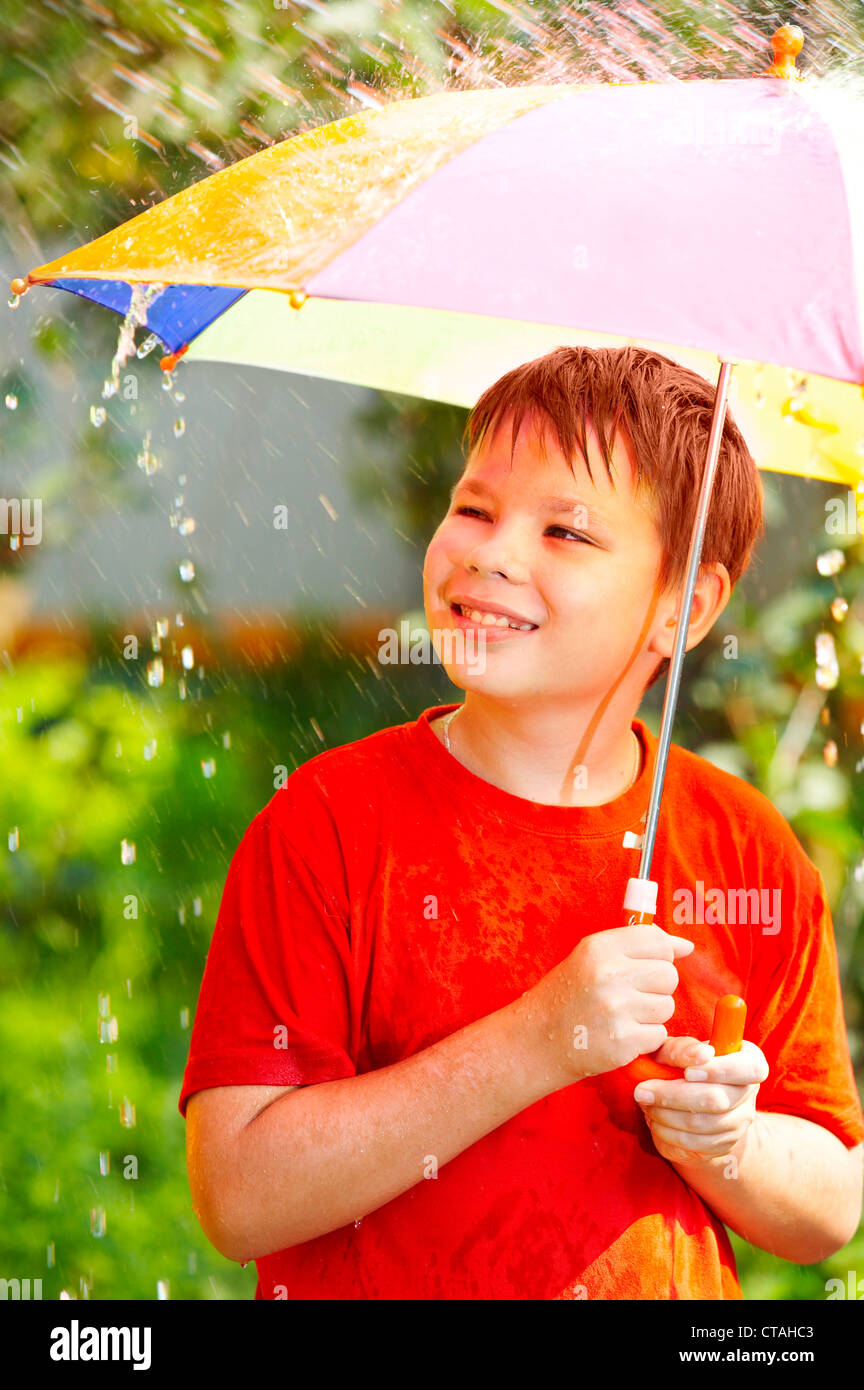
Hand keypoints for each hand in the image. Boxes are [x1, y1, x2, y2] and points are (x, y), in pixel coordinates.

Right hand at [520, 924, 695, 1090]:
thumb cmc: (568, 995)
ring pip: (667, 1006)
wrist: (536, 1040)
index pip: (657, 940)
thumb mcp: (590, 958)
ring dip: (651, 1014)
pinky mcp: (623, 1042)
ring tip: (622, 1016)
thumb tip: (686, 946)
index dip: (662, 954)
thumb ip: (636, 946)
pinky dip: (644, 1038)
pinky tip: (619, 1034)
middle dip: (656, 987)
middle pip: (668, 974)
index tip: (649, 964)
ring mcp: (616, 1009)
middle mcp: (609, 974)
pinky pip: (659, 1035)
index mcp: (600, 948)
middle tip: (630, 995)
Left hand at [633, 1035, 769, 1165]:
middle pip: (718, 1099)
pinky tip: (654, 1120)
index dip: (719, 1071)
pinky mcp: (724, 1145)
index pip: (750, 1068)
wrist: (686, 1102)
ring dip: (666, 1114)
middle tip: (643, 1090)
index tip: (688, 1072)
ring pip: (703, 1124)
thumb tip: (701, 1054)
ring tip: (645, 1103)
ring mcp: (739, 1122)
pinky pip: (695, 1143)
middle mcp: (748, 1093)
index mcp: (749, 1061)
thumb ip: (684, 1048)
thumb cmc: (680, 1066)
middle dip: (674, 1095)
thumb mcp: (676, 1050)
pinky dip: (668, 1132)